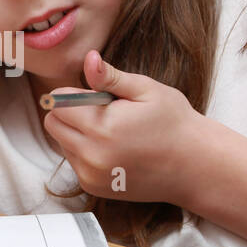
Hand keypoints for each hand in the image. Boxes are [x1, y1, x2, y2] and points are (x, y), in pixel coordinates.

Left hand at [42, 50, 206, 206]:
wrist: (194, 166)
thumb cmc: (174, 123)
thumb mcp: (146, 90)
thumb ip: (111, 76)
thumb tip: (89, 59)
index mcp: (101, 128)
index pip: (57, 103)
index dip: (75, 93)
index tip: (99, 96)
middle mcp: (91, 156)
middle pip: (53, 123)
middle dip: (70, 112)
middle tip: (104, 112)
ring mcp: (91, 175)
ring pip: (61, 143)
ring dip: (77, 133)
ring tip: (113, 132)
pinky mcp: (94, 187)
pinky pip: (74, 162)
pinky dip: (86, 152)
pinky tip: (114, 149)